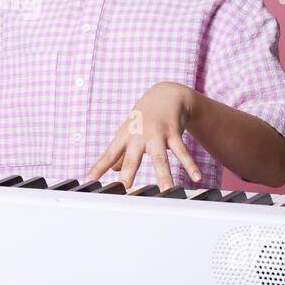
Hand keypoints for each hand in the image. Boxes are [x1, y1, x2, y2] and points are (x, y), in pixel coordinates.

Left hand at [85, 81, 203, 190]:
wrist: (166, 94)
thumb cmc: (144, 117)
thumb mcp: (129, 131)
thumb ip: (121, 152)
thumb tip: (113, 170)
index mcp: (125, 136)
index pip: (109, 154)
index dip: (98, 168)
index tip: (89, 181)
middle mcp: (139, 136)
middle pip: (132, 159)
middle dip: (128, 175)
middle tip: (125, 190)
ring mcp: (157, 134)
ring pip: (160, 158)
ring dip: (164, 175)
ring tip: (167, 191)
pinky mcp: (173, 133)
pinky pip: (182, 151)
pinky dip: (190, 165)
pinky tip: (196, 177)